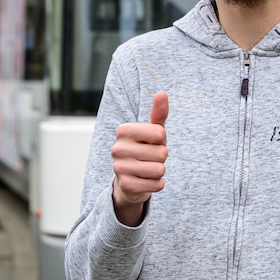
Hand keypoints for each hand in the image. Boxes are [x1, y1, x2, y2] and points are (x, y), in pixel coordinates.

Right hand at [111, 92, 168, 225]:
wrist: (130, 178)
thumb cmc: (145, 148)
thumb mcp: (153, 131)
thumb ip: (158, 113)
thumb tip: (162, 93)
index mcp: (123, 131)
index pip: (160, 133)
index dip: (162, 139)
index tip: (152, 142)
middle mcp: (117, 148)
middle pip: (161, 153)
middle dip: (161, 157)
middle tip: (150, 158)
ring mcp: (119, 168)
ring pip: (160, 170)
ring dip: (160, 171)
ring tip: (148, 168)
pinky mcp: (125, 186)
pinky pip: (158, 185)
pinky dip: (157, 184)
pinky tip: (146, 180)